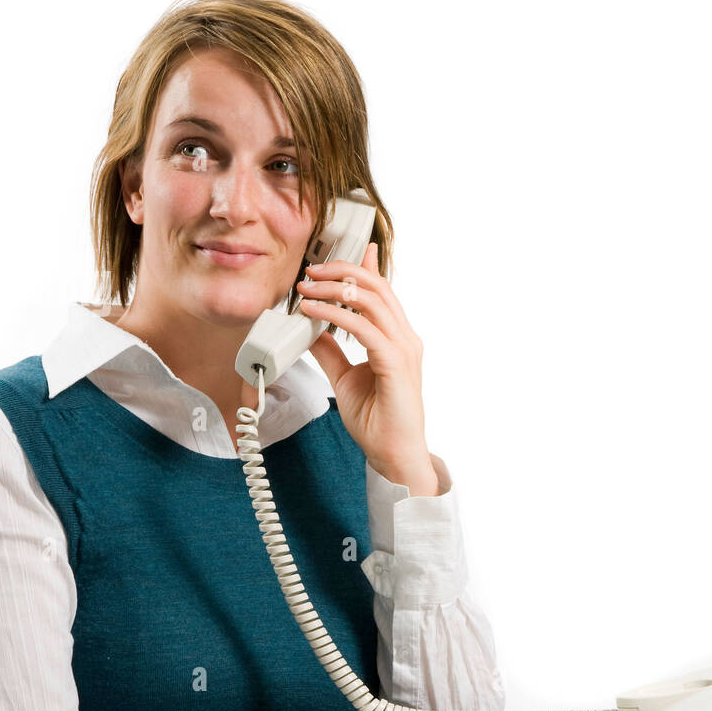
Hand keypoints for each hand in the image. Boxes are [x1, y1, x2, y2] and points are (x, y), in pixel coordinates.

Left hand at [296, 242, 437, 495]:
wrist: (394, 454)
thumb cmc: (377, 422)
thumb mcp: (345, 377)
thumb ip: (332, 351)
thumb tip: (311, 329)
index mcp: (397, 339)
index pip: (382, 291)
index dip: (363, 266)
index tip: (333, 256)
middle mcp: (405, 338)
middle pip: (376, 286)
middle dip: (341, 271)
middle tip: (310, 271)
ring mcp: (404, 348)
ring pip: (371, 299)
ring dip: (334, 288)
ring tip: (306, 288)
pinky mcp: (395, 362)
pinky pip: (362, 327)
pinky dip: (333, 314)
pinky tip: (311, 312)